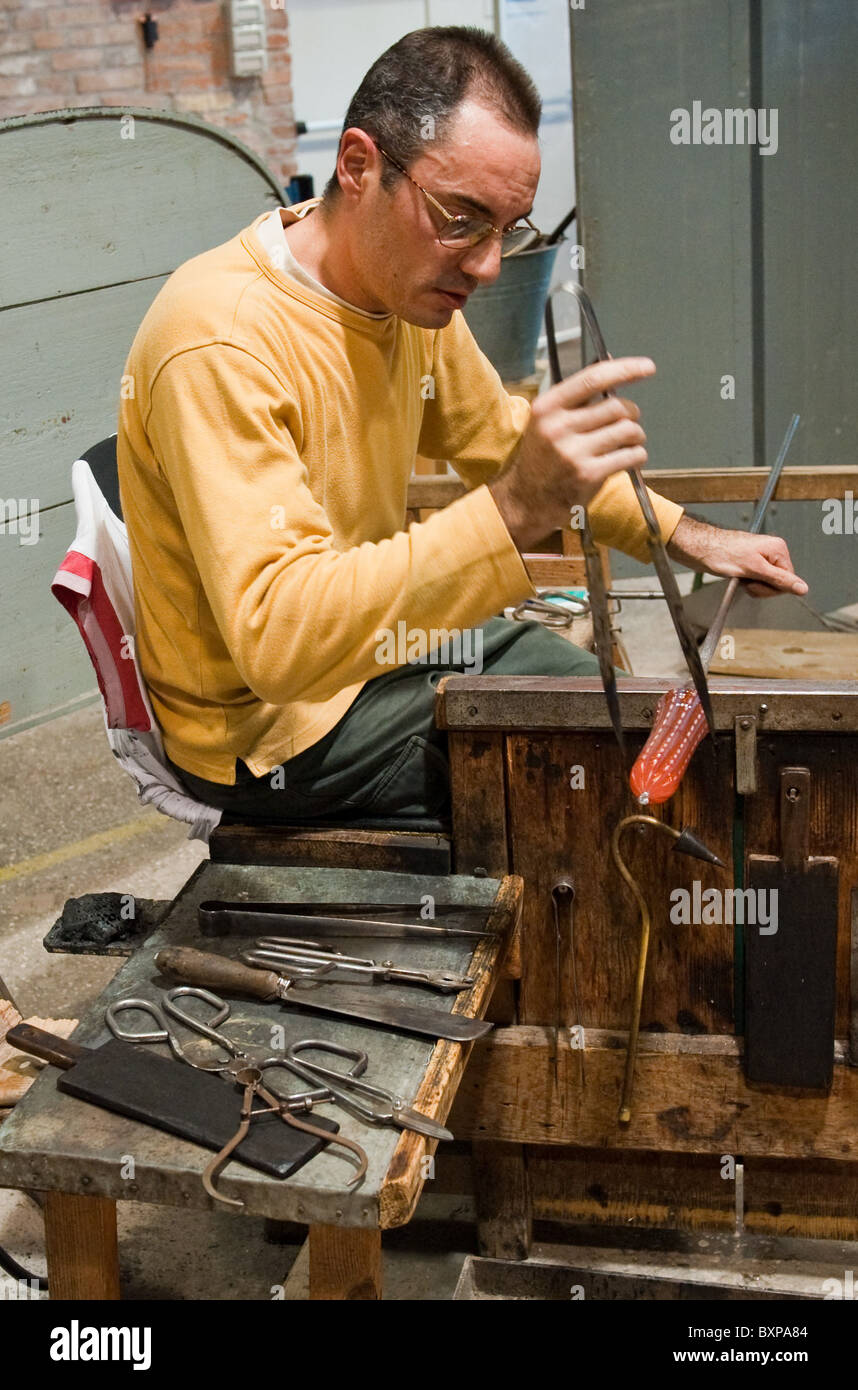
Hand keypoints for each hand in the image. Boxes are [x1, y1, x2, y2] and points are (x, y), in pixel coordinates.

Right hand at [490, 356, 655, 549]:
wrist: (526, 500)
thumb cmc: (542, 457)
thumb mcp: (548, 420)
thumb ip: (578, 396)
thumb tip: (615, 366)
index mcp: (547, 407)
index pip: (593, 378)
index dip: (625, 369)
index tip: (648, 367)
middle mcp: (558, 427)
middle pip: (616, 406)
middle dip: (631, 413)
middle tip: (628, 421)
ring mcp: (573, 453)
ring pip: (627, 430)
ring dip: (636, 435)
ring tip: (628, 442)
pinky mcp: (588, 475)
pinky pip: (630, 456)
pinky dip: (637, 455)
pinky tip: (629, 458)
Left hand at [666, 516, 807, 596]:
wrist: (699, 549)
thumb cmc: (722, 553)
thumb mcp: (754, 570)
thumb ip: (780, 580)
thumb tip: (802, 588)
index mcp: (778, 549)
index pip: (789, 579)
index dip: (772, 587)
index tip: (756, 583)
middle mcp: (772, 552)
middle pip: (778, 582)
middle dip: (761, 587)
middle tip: (746, 579)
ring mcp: (761, 557)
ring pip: (766, 583)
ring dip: (753, 586)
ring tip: (740, 576)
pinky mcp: (750, 563)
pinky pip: (756, 580)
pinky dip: (747, 583)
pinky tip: (737, 577)